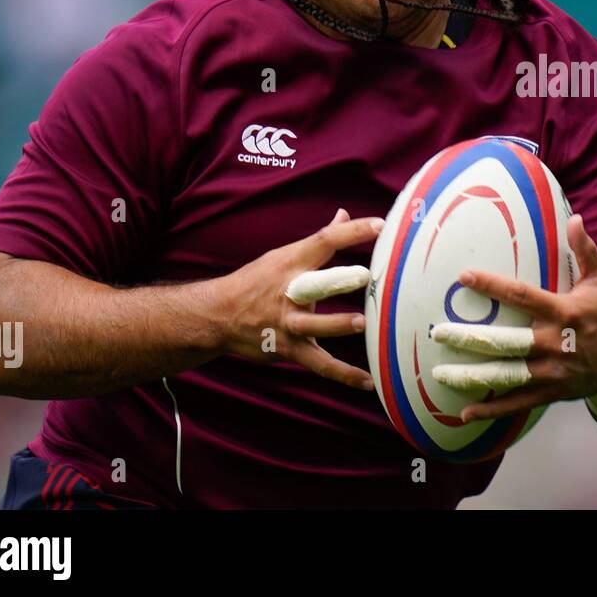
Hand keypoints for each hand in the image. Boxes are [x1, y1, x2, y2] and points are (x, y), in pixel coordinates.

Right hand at [216, 208, 381, 389]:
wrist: (216, 318)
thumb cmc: (256, 282)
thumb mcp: (283, 256)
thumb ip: (319, 240)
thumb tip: (343, 214)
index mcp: (290, 263)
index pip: (324, 241)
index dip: (351, 232)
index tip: (380, 225)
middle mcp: (288, 292)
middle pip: (314, 285)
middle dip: (338, 281)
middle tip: (365, 276)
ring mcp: (287, 323)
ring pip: (313, 326)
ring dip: (336, 325)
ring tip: (361, 324)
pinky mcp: (288, 350)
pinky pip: (319, 364)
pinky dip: (344, 375)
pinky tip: (369, 382)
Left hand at [429, 215, 596, 422]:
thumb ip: (585, 250)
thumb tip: (574, 218)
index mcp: (563, 312)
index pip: (521, 295)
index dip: (492, 285)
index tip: (464, 276)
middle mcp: (554, 343)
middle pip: (505, 342)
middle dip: (470, 339)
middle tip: (439, 334)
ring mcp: (552, 371)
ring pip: (507, 376)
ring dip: (473, 376)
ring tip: (441, 375)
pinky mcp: (551, 392)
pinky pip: (518, 403)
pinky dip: (492, 410)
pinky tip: (466, 413)